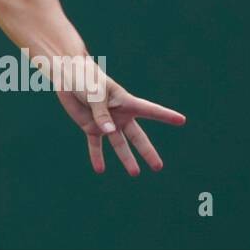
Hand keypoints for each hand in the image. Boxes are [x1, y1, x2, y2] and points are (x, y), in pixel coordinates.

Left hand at [55, 67, 186, 175]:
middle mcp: (119, 115)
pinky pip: (95, 145)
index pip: (149, 110)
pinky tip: (100, 169)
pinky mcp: (90, 126)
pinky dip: (96, 157)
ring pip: (119, 144)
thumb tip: (109, 132)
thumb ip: (102, 114)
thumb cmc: (85, 79)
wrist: (67, 76)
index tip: (182, 120)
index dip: (165, 116)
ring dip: (126, 159)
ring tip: (135, 173)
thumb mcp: (95, 94)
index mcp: (125, 101)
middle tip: (158, 167)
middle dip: (147, 151)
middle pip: (137, 136)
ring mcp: (105, 123)